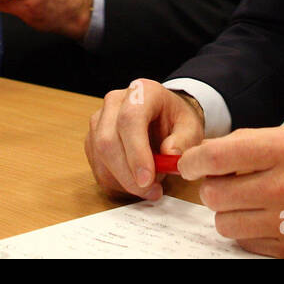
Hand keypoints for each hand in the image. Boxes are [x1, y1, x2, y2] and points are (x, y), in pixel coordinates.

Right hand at [85, 79, 205, 199]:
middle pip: (108, 141)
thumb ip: (184, 141)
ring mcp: (99, 119)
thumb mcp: (191, 128)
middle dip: (127, 175)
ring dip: (122, 181)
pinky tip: (135, 183)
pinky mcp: (92, 139)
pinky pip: (97, 167)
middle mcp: (114, 101)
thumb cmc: (176, 121)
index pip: (130, 120)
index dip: (136, 152)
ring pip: (99, 157)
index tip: (147, 179)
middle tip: (151, 191)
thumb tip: (170, 154)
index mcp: (142, 92)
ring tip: (149, 186)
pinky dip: (115, 183)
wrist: (163, 116)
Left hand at [180, 125, 283, 257]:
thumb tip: (210, 155)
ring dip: (229, 211)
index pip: (219, 156)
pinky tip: (267, 216)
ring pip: (227, 223)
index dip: (194, 161)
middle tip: (223, 181)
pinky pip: (249, 243)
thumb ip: (254, 143)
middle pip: (216, 194)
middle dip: (212, 187)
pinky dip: (250, 230)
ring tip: (247, 200)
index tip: (190, 163)